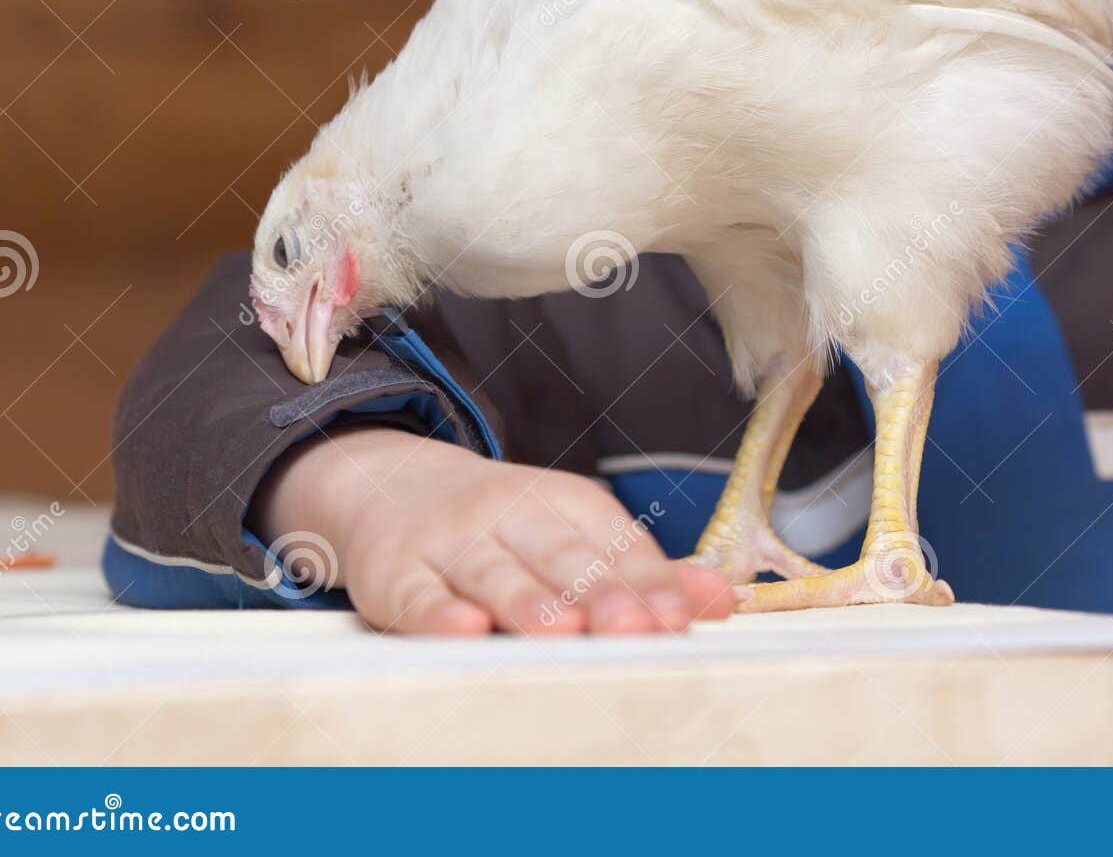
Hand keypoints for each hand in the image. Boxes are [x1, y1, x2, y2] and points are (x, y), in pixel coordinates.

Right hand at [252, 426, 735, 635]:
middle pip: (560, 555)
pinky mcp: (394, 571)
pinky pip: (418, 593)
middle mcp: (510, 513)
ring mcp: (450, 541)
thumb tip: (723, 599)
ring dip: (529, 601)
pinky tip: (466, 627)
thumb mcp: (570, 532)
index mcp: (563, 503)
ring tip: (564, 629)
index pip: (614, 541)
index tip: (677, 617)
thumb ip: (641, 572)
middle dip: (599, 591)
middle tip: (634, 627)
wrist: (388, 483)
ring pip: (493, 572)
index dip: (647, 580)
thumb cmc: (500, 526)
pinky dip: (439, 611)